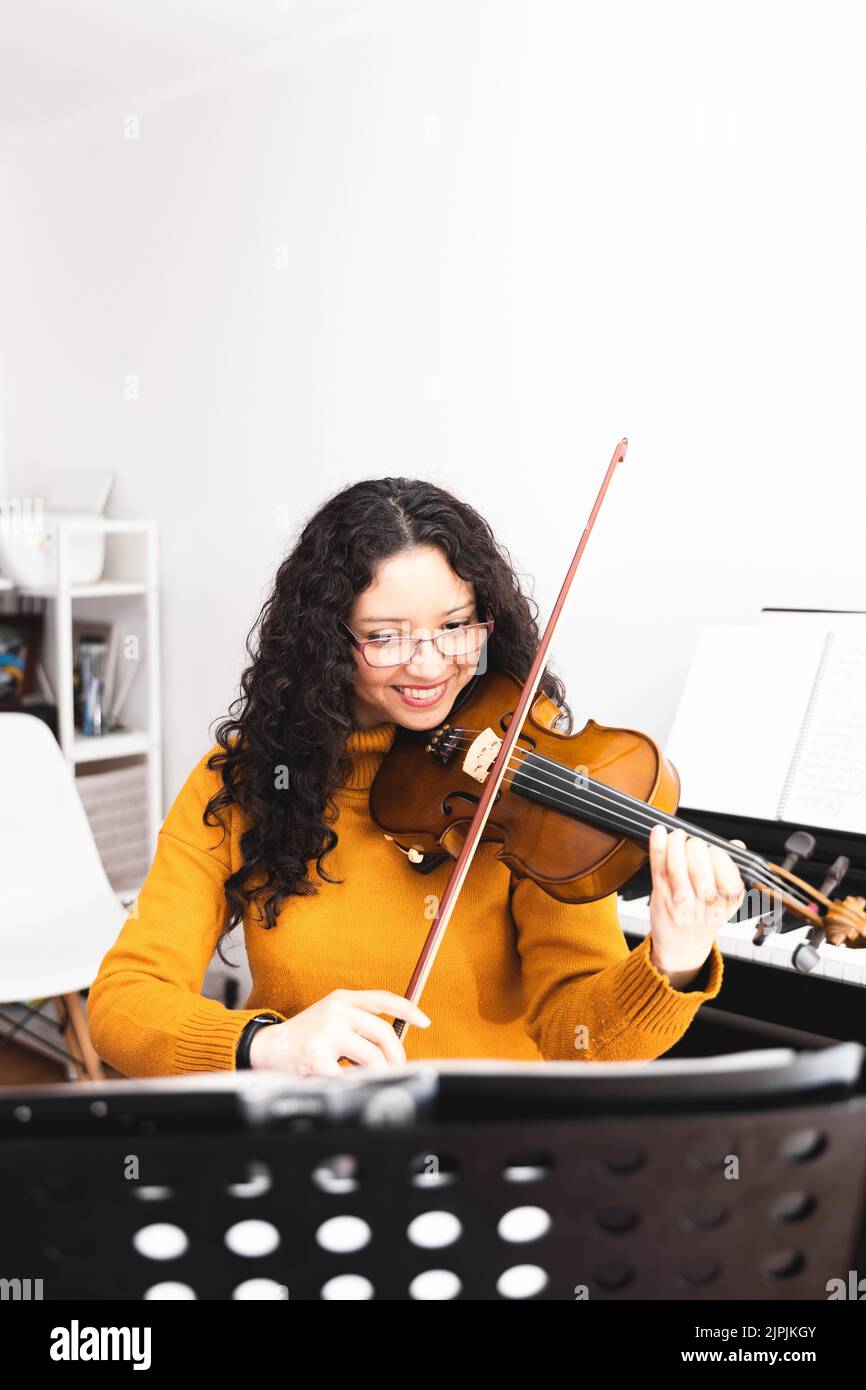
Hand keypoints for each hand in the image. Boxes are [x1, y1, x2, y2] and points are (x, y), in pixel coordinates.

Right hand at [249, 988, 430, 1074]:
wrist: (269, 1046)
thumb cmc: (305, 1036)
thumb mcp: (331, 1016)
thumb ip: (359, 1022)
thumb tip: (393, 1044)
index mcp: (342, 998)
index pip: (383, 999)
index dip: (408, 1009)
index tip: (424, 1021)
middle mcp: (336, 1010)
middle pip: (384, 1033)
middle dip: (397, 1057)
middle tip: (397, 1069)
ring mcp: (327, 1032)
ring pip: (372, 1058)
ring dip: (379, 1074)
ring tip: (372, 1078)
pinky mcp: (318, 1055)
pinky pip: (350, 1077)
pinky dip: (355, 1085)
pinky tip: (347, 1083)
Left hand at [647, 825, 745, 988]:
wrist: (682, 948)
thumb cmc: (703, 919)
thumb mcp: (726, 901)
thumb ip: (730, 871)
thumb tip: (737, 844)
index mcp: (728, 903)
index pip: (727, 872)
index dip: (718, 854)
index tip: (712, 848)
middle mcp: (706, 906)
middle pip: (701, 867)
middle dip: (695, 846)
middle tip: (692, 841)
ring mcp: (682, 903)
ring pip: (678, 866)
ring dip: (675, 843)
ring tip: (676, 835)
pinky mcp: (662, 899)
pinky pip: (659, 868)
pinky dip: (657, 847)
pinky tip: (658, 833)